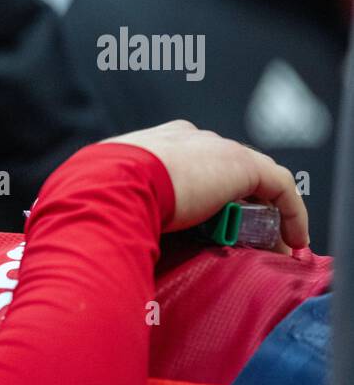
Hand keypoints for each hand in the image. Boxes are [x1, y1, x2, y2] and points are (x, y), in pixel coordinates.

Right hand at [103, 120, 308, 250]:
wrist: (107, 188)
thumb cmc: (92, 198)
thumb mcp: (99, 199)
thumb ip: (111, 208)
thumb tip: (97, 237)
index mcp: (149, 145)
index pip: (186, 162)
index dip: (200, 191)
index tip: (204, 223)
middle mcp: (184, 139)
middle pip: (221, 169)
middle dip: (233, 201)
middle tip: (238, 237)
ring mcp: (214, 148)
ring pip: (251, 179)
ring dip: (263, 212)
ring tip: (268, 245)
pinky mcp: (241, 166)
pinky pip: (279, 188)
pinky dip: (291, 213)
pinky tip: (293, 240)